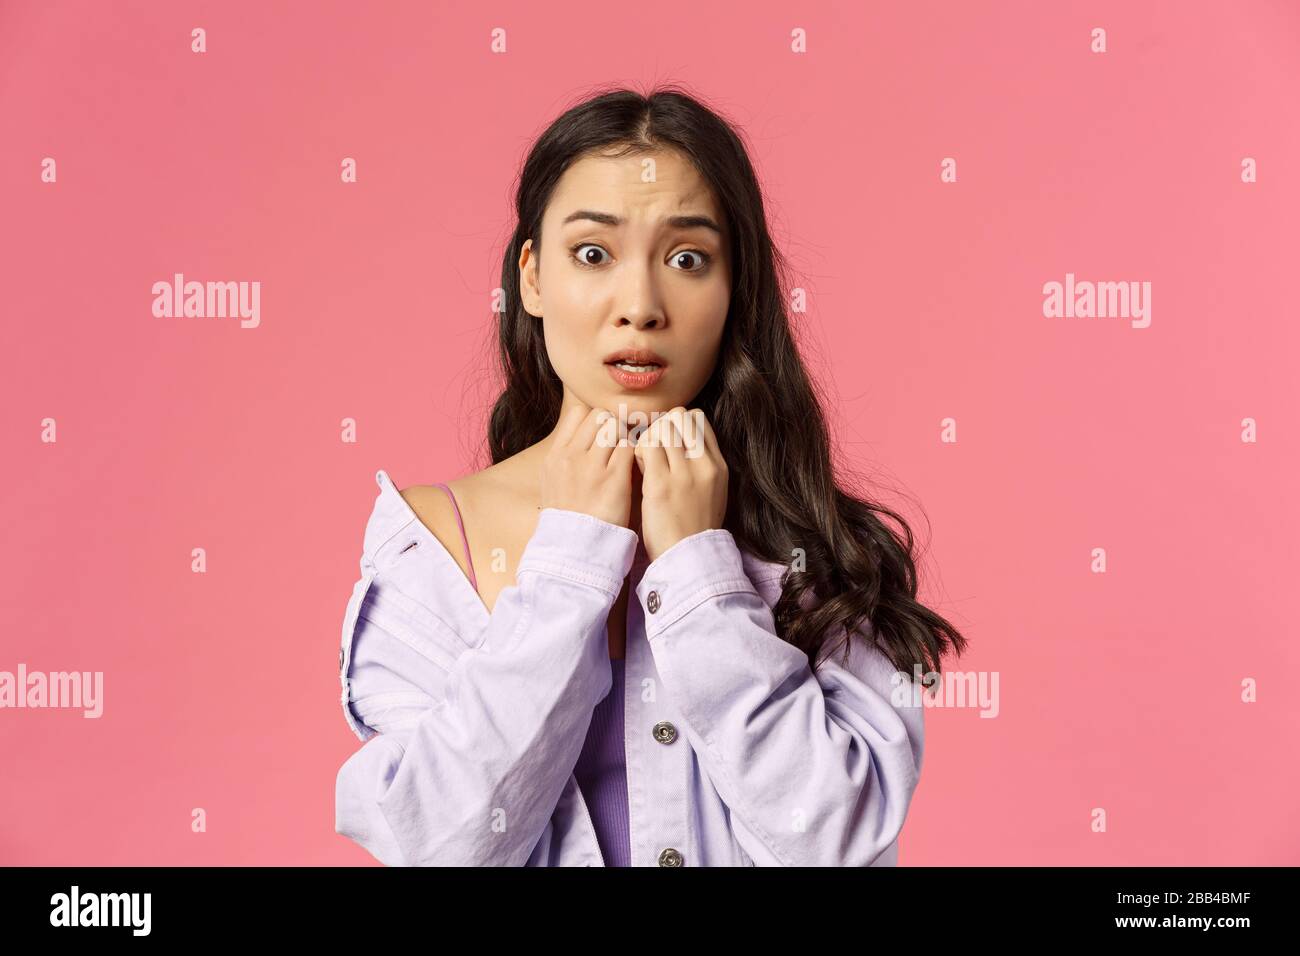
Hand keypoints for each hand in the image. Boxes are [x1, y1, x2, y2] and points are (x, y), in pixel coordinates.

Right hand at [540, 402, 635, 527]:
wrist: (575, 547)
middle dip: (613, 424)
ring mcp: (592, 466)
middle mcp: (571, 456)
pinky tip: (637, 464)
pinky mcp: (614, 479)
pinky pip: (630, 447)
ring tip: (629, 453)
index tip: (602, 433)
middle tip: (621, 442)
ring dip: (626, 436)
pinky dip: (636, 451)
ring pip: (616, 427)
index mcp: (555, 456)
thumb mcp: (551, 482)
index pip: (578, 414)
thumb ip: (564, 457)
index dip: (595, 420)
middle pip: (599, 416)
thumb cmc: (568, 517)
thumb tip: (581, 436)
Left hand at [633, 407, 727, 561]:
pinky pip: (646, 447)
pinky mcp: (661, 484)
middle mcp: (704, 466)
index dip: (677, 424)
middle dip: (661, 426)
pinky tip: (639, 470)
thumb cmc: (694, 527)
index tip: (668, 442)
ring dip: (648, 439)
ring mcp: (683, 474)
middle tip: (653, 449)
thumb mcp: (713, 492)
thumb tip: (684, 440)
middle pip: (679, 417)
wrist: (688, 559)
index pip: (699, 419)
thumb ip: (702, 465)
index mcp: (718, 466)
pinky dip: (639, 452)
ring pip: (662, 428)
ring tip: (646, 461)